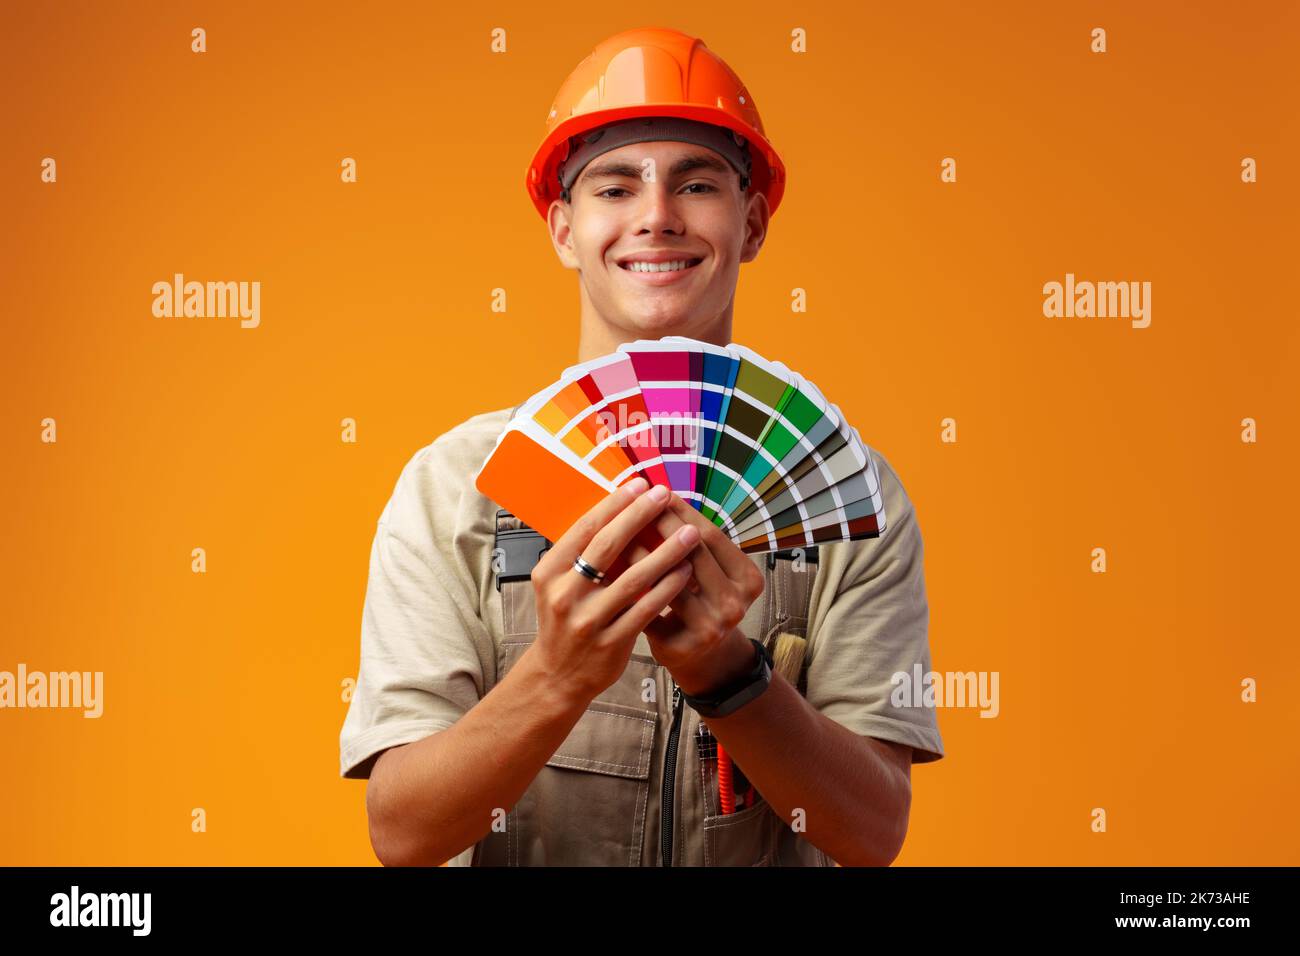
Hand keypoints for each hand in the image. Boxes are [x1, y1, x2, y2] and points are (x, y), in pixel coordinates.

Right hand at [526, 477, 703, 705]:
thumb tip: (621, 509)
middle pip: (608, 546)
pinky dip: (667, 587)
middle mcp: (565, 594)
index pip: (585, 528)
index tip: (640, 485)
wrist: (558, 675)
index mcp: (550, 572)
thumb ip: (584, 554)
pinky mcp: (610, 642)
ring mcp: (588, 620)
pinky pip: (646, 608)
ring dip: (665, 552)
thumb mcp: (560, 585)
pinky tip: (686, 571)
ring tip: (690, 532)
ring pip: (633, 577)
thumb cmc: (566, 620)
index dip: (615, 504)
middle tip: (665, 495)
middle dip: (640, 516)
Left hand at [621, 491, 766, 695]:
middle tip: (632, 501)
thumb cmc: (699, 602)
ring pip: (669, 579)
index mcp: (748, 578)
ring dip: (640, 550)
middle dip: (659, 523)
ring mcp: (712, 627)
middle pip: (691, 553)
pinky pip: (651, 607)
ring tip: (616, 530)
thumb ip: (692, 542)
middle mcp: (736, 603)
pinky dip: (632, 584)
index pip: (710, 534)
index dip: (680, 510)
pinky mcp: (684, 646)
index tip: (655, 490)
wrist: (701, 657)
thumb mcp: (710, 572)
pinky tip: (612, 568)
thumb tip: (658, 493)